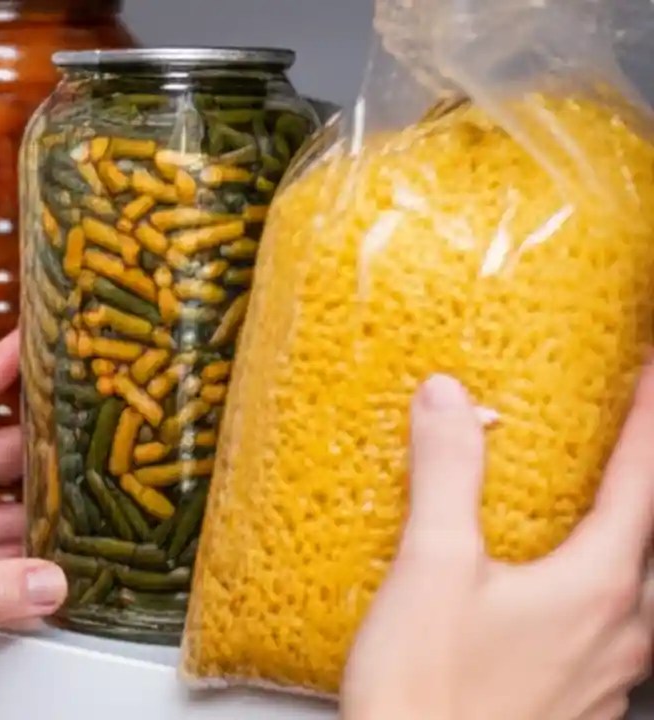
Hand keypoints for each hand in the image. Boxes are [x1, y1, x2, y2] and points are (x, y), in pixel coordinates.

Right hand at [341, 369, 653, 719]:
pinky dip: (573, 593)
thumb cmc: (430, 699)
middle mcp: (618, 634)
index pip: (643, 479)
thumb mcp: (432, 569)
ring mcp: (602, 676)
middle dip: (631, 481)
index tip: (650, 369)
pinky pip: (593, 632)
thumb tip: (449, 403)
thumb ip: (446, 475)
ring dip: (603, 540)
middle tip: (611, 438)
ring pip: (622, 588)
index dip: (648, 415)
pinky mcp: (573, 705)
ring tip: (564, 512)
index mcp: (596, 588)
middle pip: (641, 535)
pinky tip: (529, 596)